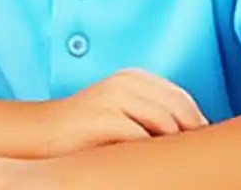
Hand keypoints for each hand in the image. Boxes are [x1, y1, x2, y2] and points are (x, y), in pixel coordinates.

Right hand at [40, 69, 207, 154]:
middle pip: (179, 109)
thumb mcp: (122, 108)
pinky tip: (146, 163)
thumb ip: (152, 111)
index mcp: (133, 77)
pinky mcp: (102, 118)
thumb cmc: (87, 129)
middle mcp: (125, 82)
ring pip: (165, 123)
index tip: (198, 145)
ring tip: (171, 162)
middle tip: (191, 158)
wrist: (42, 133)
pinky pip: (141, 137)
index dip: (196, 124)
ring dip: (173, 145)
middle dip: (190, 134)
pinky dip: (149, 152)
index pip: (182, 99)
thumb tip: (197, 133)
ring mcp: (113, 98)